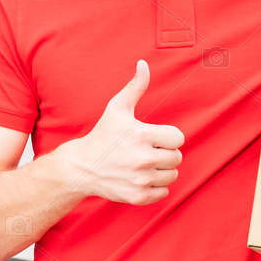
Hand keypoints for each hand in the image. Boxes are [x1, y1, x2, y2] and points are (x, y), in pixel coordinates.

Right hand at [60, 60, 184, 204]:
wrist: (81, 167)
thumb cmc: (102, 135)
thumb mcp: (117, 108)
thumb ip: (135, 86)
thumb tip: (143, 63)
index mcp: (142, 136)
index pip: (178, 138)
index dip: (166, 137)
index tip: (151, 137)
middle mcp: (143, 159)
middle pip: (177, 157)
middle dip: (164, 153)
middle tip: (145, 151)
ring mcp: (140, 180)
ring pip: (172, 175)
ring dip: (161, 170)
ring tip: (143, 165)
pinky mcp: (138, 196)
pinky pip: (164, 193)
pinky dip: (155, 187)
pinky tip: (140, 178)